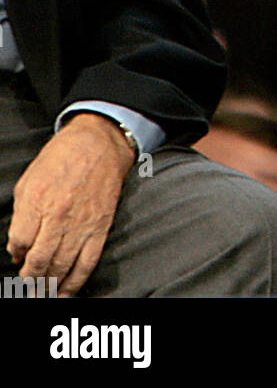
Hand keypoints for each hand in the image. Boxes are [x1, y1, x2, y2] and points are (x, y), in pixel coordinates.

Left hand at [7, 113, 133, 295]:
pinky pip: (86, 263)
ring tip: (42, 294)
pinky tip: (66, 291)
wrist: (100, 142)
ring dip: (49, 286)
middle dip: (30, 278)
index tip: (18, 256)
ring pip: (61, 267)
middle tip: (28, 285)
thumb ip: (21, 213)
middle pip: (39, 261)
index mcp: (37, 200)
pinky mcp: (100, 227)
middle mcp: (58, 216)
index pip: (20, 242)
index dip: (17, 253)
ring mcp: (81, 224)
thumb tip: (18, 245)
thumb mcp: (30, 178)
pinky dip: (75, 282)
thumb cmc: (63, 156)